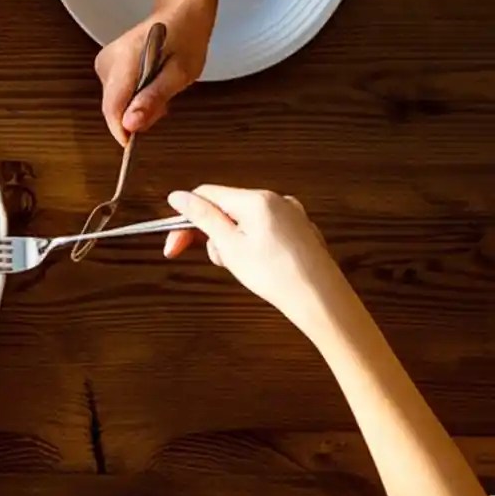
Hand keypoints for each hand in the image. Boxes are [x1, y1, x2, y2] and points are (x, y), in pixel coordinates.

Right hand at [94, 0, 214, 145]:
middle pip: (113, 108)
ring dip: (138, 107)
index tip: (136, 143)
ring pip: (115, 103)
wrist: (181, 11)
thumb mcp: (180, 72)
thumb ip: (153, 98)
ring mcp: (104, 62)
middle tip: (165, 105)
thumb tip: (130, 125)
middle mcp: (107, 61)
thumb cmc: (186, 37)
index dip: (122, 131)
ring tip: (162, 92)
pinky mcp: (106, 66)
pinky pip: (117, 94)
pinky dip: (134, 98)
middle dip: (137, 116)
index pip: (112, 108)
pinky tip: (151, 85)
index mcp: (124, 60)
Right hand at [164, 186, 346, 328]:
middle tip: (215, 260)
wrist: (320, 300)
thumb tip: (178, 196)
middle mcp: (276, 200)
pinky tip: (260, 267)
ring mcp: (291, 215)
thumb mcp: (229, 246)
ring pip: (244, 222)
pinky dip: (253, 247)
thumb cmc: (277, 275)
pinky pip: (264, 231)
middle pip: (226, 209)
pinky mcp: (299, 231)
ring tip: (243, 268)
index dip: (186, 219)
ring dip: (232, 243)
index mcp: (257, 199)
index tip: (175, 244)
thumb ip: (202, 217)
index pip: (207, 195)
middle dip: (212, 235)